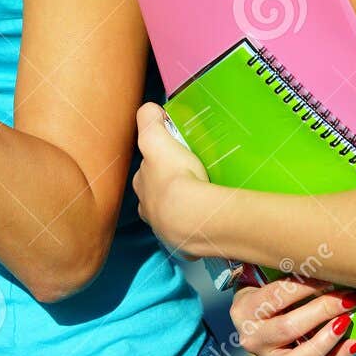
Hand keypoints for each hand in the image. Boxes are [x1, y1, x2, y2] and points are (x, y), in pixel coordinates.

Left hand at [131, 102, 211, 254]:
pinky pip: (195, 234)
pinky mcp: (189, 244)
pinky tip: (213, 219)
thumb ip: (148, 120)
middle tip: (191, 181)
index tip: (170, 161)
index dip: (155, 166)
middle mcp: (151, 212)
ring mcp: (169, 231)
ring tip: (204, 201)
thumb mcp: (154, 139)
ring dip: (186, 210)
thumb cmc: (174, 177)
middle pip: (158, 198)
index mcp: (142, 187)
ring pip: (175, 218)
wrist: (195, 216)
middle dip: (170, 191)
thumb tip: (149, 110)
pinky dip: (202, 227)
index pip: (145, 174)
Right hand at [231, 275, 355, 355]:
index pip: (276, 296)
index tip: (329, 276)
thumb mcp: (261, 282)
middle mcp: (252, 338)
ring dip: (327, 339)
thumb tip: (311, 254)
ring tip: (347, 320)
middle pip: (289, 327)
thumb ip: (280, 272)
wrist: (255, 328)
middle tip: (348, 296)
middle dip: (322, 310)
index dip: (304, 286)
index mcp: (243, 310)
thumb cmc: (265, 298)